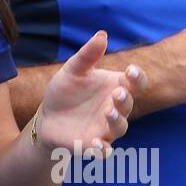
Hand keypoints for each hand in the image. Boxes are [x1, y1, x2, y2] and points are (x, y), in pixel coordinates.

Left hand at [38, 31, 142, 154]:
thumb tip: (102, 34)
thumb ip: (88, 55)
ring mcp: (106, 128)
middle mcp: (115, 108)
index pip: (135, 83)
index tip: (131, 71)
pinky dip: (102, 149)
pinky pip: (103, 150)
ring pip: (119, 127)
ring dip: (116, 120)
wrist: (47, 117)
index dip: (137, 78)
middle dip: (125, 100)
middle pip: (128, 105)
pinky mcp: (93, 145)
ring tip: (108, 112)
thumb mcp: (73, 70)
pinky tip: (96, 144)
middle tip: (117, 94)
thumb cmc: (65, 91)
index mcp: (115, 87)